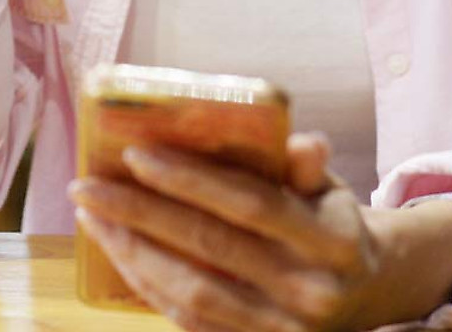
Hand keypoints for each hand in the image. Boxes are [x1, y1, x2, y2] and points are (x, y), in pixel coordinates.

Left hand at [67, 131, 445, 331]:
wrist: (362, 297)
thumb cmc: (330, 225)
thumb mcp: (331, 189)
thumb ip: (308, 165)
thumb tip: (303, 138)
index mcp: (329, 239)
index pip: (249, 203)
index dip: (190, 179)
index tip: (135, 154)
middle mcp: (307, 289)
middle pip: (210, 246)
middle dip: (140, 213)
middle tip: (89, 185)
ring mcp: (280, 330)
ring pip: (192, 291)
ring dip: (132, 253)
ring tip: (93, 218)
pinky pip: (189, 321)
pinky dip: (148, 287)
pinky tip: (119, 255)